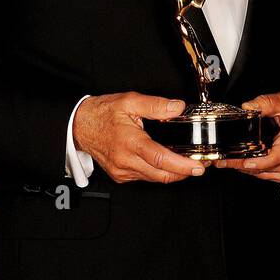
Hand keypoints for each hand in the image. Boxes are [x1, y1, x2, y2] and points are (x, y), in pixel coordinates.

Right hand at [73, 92, 206, 183]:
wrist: (79, 126)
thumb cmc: (101, 114)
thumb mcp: (129, 101)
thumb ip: (156, 105)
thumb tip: (177, 107)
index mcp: (130, 143)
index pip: (161, 159)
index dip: (183, 165)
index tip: (198, 166)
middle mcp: (126, 161)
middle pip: (162, 175)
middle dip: (184, 172)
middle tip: (200, 164)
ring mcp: (122, 171)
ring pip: (155, 178)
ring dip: (172, 173)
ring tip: (187, 162)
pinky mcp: (120, 176)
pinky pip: (145, 177)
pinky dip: (158, 172)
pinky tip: (165, 162)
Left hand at [214, 92, 279, 183]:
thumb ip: (265, 103)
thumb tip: (247, 107)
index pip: (278, 155)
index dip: (260, 161)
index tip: (245, 162)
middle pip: (264, 167)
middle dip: (240, 163)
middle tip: (221, 160)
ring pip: (261, 173)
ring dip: (243, 168)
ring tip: (227, 160)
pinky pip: (264, 175)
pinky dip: (252, 169)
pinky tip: (243, 161)